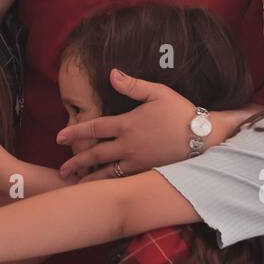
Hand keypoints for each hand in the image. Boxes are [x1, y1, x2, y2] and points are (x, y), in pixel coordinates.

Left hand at [54, 69, 222, 182]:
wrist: (204, 137)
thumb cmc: (181, 112)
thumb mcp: (158, 92)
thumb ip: (132, 85)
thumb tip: (112, 73)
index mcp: (127, 124)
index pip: (94, 128)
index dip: (75, 132)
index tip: (59, 137)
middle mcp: (128, 146)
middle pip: (96, 155)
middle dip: (76, 162)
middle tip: (62, 170)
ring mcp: (138, 161)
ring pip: (107, 172)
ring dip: (90, 178)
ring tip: (75, 185)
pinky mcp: (148, 171)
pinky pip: (124, 180)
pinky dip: (110, 185)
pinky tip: (103, 190)